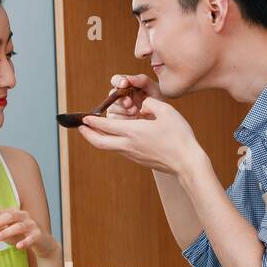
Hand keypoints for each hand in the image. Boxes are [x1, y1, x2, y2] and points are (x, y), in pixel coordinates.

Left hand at [0, 207, 59, 258]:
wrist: (42, 243)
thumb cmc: (21, 236)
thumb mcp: (4, 233)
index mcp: (13, 213)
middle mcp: (23, 216)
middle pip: (9, 216)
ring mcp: (32, 225)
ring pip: (19, 226)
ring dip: (7, 231)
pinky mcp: (38, 235)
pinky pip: (31, 238)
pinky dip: (25, 241)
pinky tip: (19, 247)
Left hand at [78, 95, 203, 176]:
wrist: (187, 163)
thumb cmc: (180, 136)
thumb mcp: (167, 111)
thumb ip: (151, 104)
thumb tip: (143, 104)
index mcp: (134, 131)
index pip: (106, 126)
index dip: (92, 121)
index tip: (84, 118)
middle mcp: (129, 145)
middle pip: (100, 142)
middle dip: (87, 135)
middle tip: (80, 128)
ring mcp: (133, 155)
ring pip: (109, 148)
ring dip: (98, 139)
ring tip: (94, 132)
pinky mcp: (139, 160)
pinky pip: (120, 150)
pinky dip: (112, 143)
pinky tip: (115, 138)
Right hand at [104, 73, 161, 119]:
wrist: (162, 118)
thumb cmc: (157, 100)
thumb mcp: (152, 88)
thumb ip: (141, 80)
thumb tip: (128, 79)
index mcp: (126, 86)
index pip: (116, 80)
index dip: (118, 81)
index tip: (125, 84)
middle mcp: (120, 97)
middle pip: (112, 96)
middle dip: (121, 99)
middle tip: (130, 103)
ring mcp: (117, 110)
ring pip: (111, 108)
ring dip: (122, 110)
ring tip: (135, 112)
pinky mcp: (118, 121)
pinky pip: (114, 120)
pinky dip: (123, 119)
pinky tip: (133, 119)